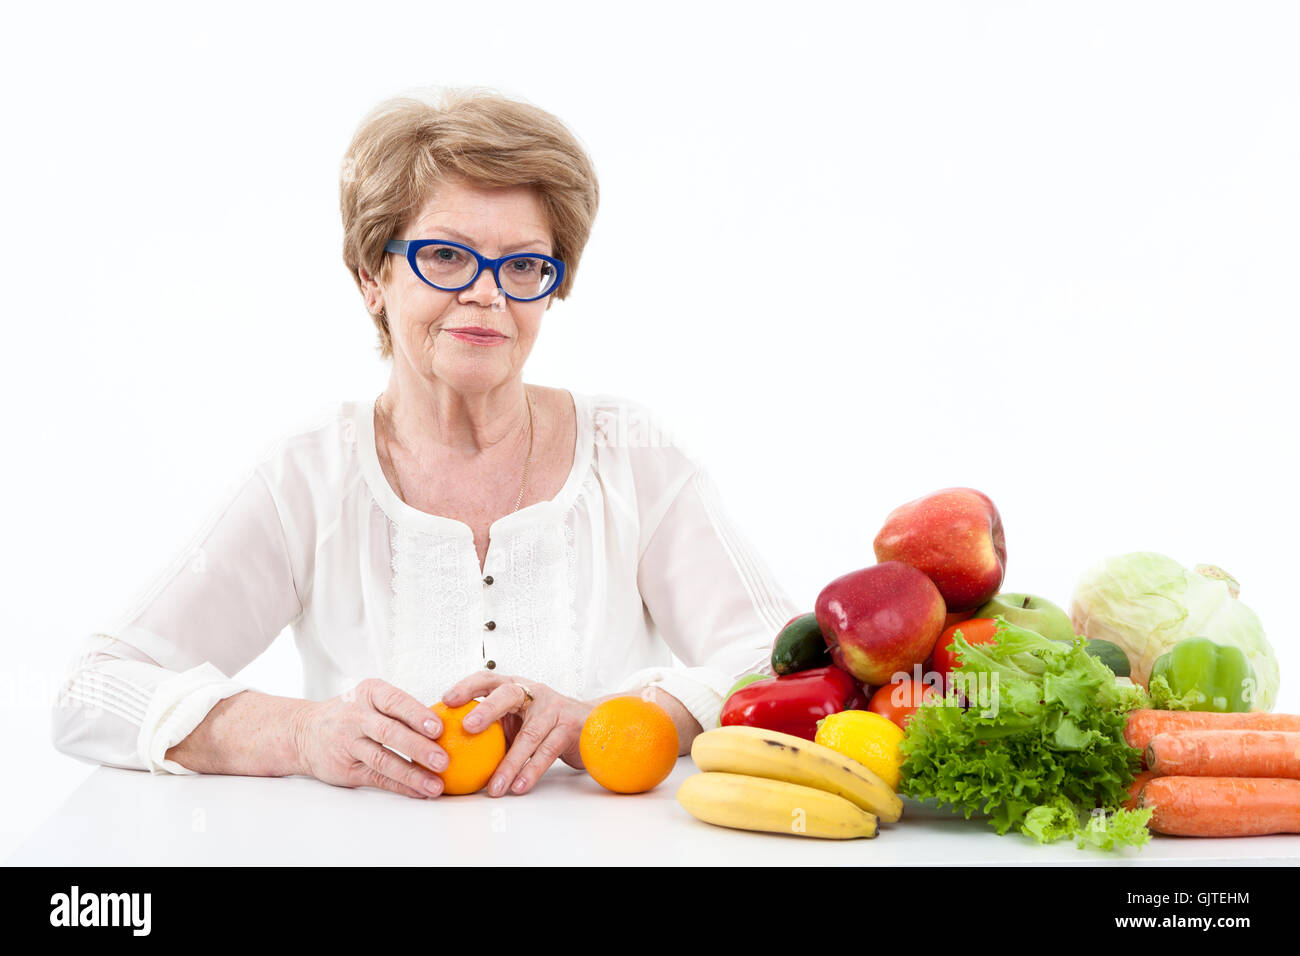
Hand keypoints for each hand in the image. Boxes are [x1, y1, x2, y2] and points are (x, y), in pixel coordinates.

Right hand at [292, 678, 449, 798]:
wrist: (305, 732)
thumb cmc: (352, 713)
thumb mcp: (371, 699)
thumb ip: (402, 709)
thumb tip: (451, 722)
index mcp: (369, 693)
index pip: (396, 702)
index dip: (417, 715)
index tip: (439, 728)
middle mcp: (356, 716)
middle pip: (390, 732)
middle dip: (418, 748)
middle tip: (444, 760)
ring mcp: (348, 743)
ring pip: (383, 759)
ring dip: (412, 774)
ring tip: (436, 785)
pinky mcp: (345, 768)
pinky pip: (376, 777)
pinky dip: (400, 786)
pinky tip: (419, 791)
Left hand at [441, 671, 591, 796]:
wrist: (590, 726)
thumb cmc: (542, 724)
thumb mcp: (516, 719)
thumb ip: (490, 727)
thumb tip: (445, 747)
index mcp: (515, 687)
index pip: (488, 679)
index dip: (467, 686)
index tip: (446, 700)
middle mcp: (534, 693)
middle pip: (508, 694)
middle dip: (487, 709)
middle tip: (467, 727)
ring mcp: (553, 709)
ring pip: (529, 734)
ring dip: (509, 763)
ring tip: (494, 786)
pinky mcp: (569, 728)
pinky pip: (547, 752)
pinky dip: (531, 771)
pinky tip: (517, 786)